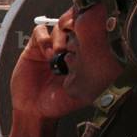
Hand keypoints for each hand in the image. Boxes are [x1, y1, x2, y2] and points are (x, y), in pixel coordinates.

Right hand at [8, 20, 88, 136]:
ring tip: (58, 54)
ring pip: (58, 27)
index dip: (88, 35)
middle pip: (73, 27)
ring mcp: (50, 47)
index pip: (88, 36)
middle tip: (73, 46)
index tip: (88, 44)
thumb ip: (91, 78)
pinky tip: (46, 54)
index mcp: (80, 58)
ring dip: (59, 38)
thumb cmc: (58, 103)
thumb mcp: (81, 93)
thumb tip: (103, 61)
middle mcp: (66, 50)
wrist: (33, 110)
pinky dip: (44, 39)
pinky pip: (40, 32)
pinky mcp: (34, 48)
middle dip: (74, 32)